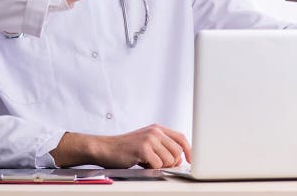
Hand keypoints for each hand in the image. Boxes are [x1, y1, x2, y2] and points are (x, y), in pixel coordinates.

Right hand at [51, 124, 191, 168]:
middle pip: (178, 151)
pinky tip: (142, 163)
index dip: (189, 150)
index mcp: (157, 128)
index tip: (190, 161)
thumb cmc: (125, 148)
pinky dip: (152, 168)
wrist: (105, 148)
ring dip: (161, 166)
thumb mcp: (146, 141)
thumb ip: (162, 145)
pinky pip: (158, 164)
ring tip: (148, 163)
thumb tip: (179, 159)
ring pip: (170, 159)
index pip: (181, 138)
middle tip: (160, 165)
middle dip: (173, 162)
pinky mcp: (143, 148)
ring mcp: (149, 138)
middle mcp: (155, 131)